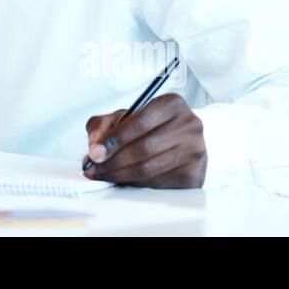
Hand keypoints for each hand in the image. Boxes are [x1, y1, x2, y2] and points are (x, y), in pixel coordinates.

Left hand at [82, 93, 206, 187]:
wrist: (182, 140)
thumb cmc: (150, 127)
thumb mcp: (125, 116)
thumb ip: (104, 125)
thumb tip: (95, 147)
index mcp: (171, 104)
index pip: (140, 122)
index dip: (114, 139)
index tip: (95, 152)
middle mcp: (189, 125)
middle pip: (143, 148)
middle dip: (112, 161)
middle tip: (93, 168)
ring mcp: (195, 150)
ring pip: (149, 169)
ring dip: (119, 175)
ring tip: (102, 175)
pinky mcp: (195, 174)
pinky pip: (157, 183)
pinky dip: (135, 184)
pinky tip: (122, 180)